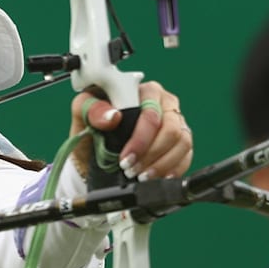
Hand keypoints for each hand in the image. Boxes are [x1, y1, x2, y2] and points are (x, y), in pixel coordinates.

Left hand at [70, 81, 192, 180]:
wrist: (94, 152)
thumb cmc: (92, 127)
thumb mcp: (82, 115)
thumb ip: (90, 109)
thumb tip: (112, 117)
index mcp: (142, 90)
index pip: (151, 112)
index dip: (140, 138)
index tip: (124, 157)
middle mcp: (163, 103)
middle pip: (171, 129)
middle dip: (150, 154)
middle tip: (130, 169)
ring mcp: (175, 122)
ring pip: (182, 142)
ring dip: (161, 164)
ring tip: (141, 176)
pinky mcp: (181, 142)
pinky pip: (186, 156)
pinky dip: (173, 170)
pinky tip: (157, 177)